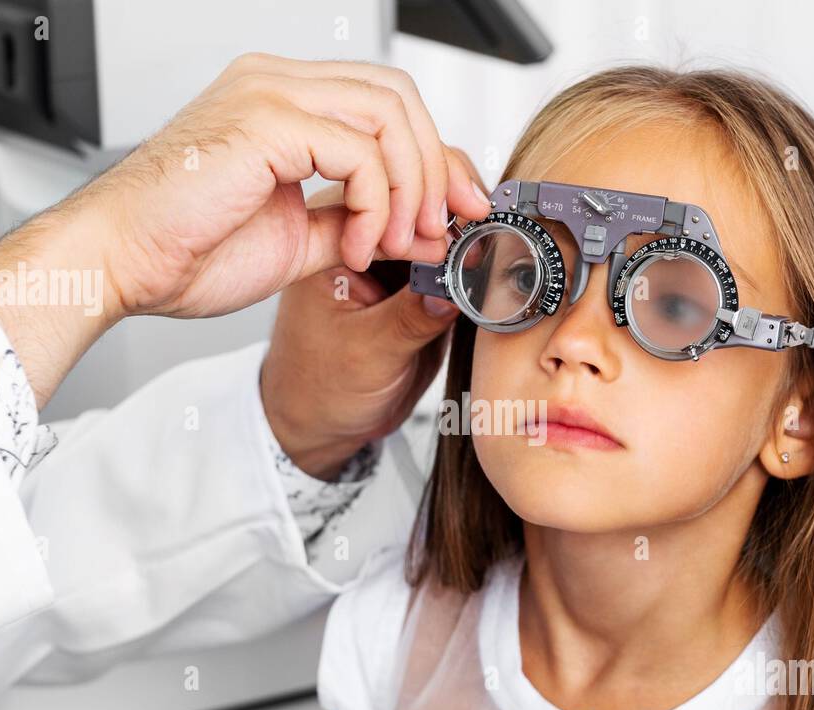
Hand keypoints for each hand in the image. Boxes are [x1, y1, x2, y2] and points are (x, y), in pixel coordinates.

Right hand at [0, 53, 489, 405]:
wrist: (119, 264)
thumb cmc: (185, 251)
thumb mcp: (299, 239)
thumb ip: (356, 224)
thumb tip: (417, 231)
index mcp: (282, 104)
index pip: (385, 105)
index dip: (434, 156)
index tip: (460, 209)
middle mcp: (277, 83)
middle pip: (398, 98)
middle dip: (437, 166)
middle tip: (445, 226)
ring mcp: (269, 93)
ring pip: (388, 114)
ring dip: (411, 187)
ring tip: (397, 244)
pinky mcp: (265, 121)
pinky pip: (358, 152)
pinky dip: (375, 203)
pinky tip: (359, 247)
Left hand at [262, 168, 481, 479]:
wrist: (319, 420)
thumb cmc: (318, 387)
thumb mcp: (367, 354)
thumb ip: (412, 318)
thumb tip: (457, 289)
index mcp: (334, 231)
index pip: (388, 185)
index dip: (431, 197)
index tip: (466, 226)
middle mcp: (365, 230)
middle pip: (421, 184)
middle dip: (459, 200)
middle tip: (487, 233)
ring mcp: (395, 251)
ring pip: (444, 210)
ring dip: (475, 223)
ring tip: (495, 249)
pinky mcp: (420, 275)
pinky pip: (456, 248)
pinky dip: (478, 251)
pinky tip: (491, 267)